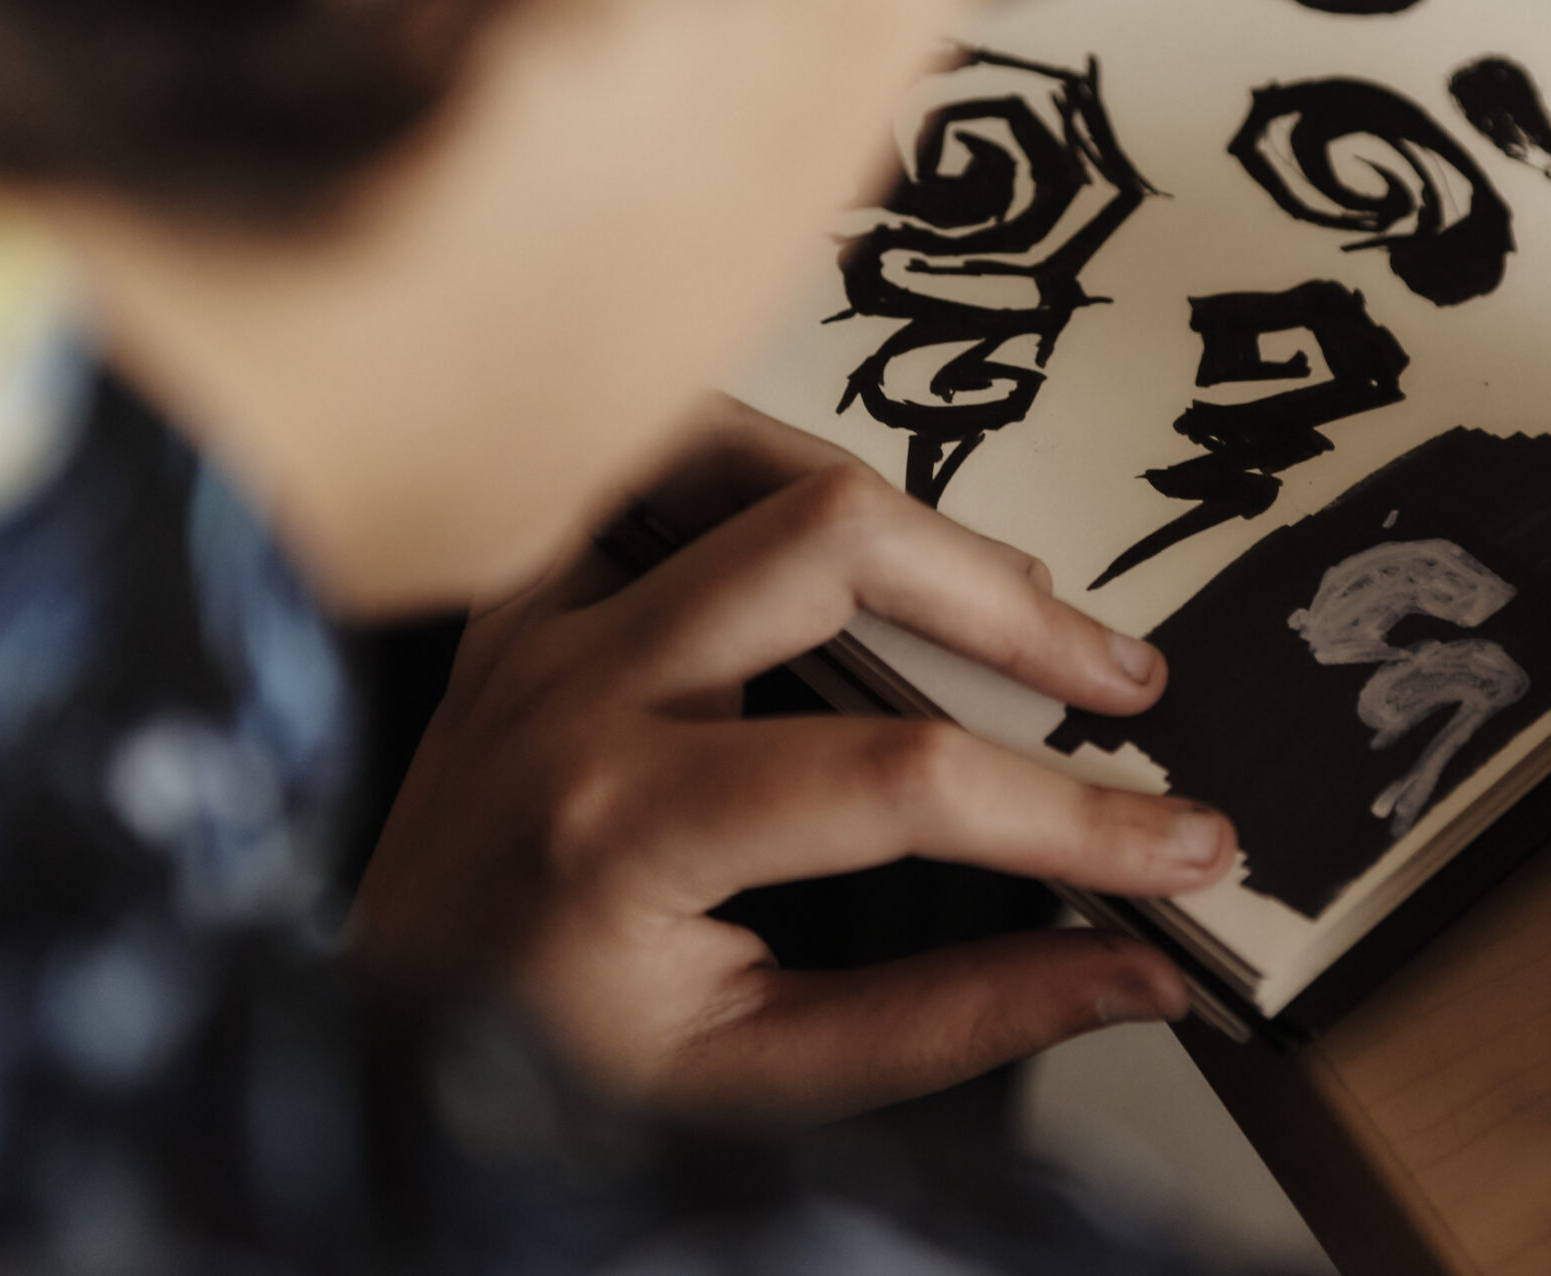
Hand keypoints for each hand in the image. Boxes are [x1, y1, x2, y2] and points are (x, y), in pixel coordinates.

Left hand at [349, 398, 1235, 1122]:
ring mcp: (545, 622)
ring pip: (755, 466)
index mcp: (621, 828)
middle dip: (1013, 611)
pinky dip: (774, 481)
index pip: (902, 777)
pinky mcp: (535, 595)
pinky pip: (664, 473)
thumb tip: (1132, 970)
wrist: (366, 1038)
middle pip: (836, 546)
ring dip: (912, 522)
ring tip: (1015, 605)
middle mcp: (573, 690)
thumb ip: (952, 1021)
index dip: (1074, 814)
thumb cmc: (530, 1072)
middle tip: (1120, 686)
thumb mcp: (750, 1083)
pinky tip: (851, 538)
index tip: (1185, 844)